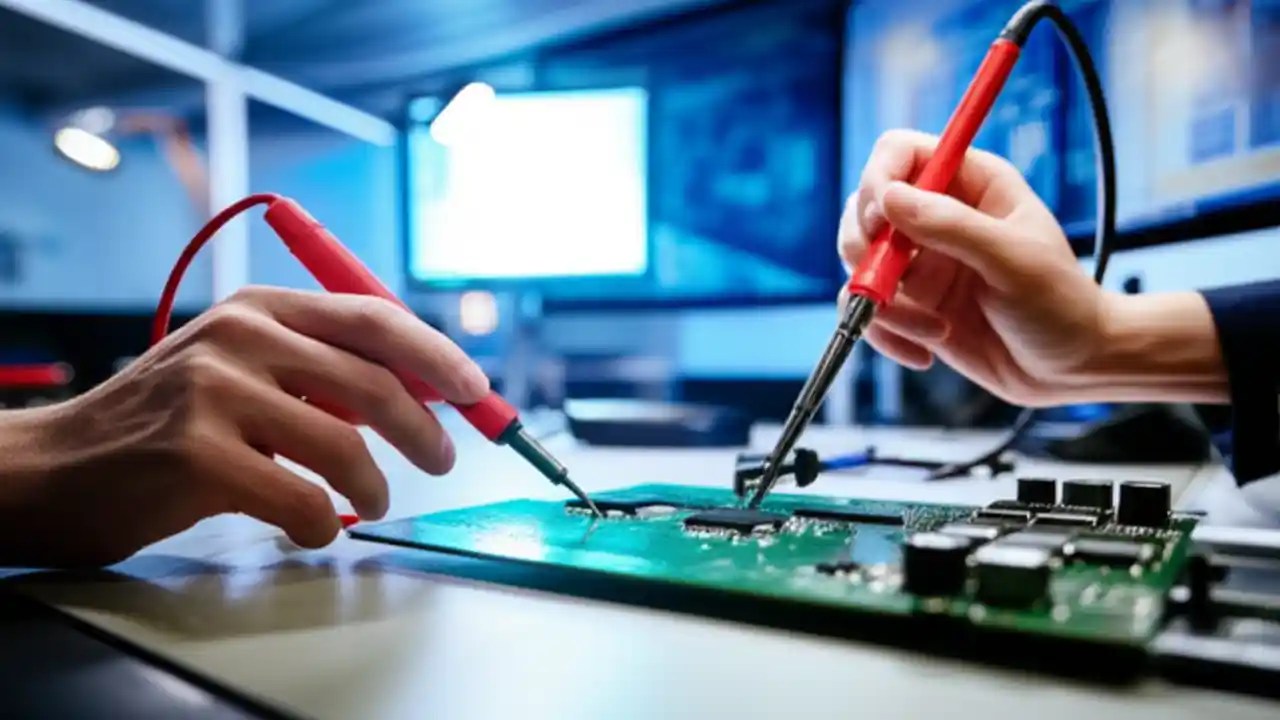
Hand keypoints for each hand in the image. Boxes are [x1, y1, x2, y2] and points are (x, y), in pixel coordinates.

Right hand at [0, 287, 488, 566]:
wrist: (54, 466)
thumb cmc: (161, 422)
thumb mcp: (236, 365)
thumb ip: (316, 367)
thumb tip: (419, 390)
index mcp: (259, 307)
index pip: (374, 319)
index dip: (437, 356)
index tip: (477, 391)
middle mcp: (240, 336)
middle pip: (374, 383)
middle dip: (426, 431)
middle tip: (442, 461)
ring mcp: (215, 394)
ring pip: (345, 448)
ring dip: (373, 488)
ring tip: (368, 502)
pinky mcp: (197, 456)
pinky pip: (301, 501)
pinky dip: (320, 526)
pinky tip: (310, 528)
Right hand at [839, 130, 1223, 406]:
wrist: (1070, 369)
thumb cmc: (1059, 305)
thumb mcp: (1013, 260)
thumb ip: (951, 226)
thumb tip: (888, 198)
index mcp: (971, 184)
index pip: (899, 153)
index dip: (879, 178)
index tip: (882, 219)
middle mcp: (938, 217)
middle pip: (863, 206)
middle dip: (865, 247)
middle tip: (888, 281)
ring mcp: (920, 262)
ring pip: (859, 263)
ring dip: (882, 303)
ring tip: (934, 330)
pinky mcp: (910, 304)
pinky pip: (868, 309)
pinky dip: (885, 334)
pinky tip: (925, 352)